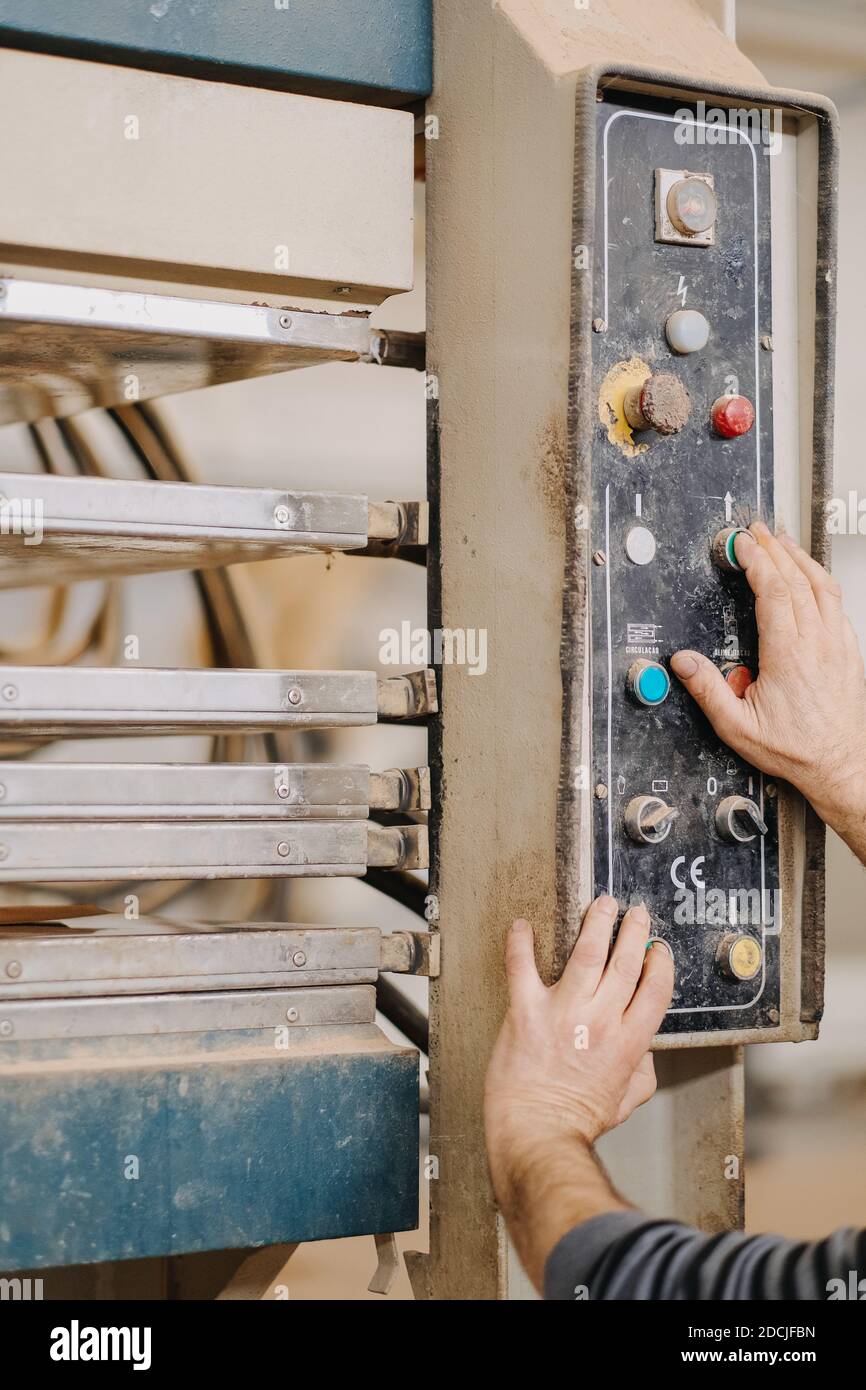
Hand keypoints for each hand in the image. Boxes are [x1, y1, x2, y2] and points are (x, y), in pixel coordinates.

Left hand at [484, 898, 673, 1288]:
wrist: (538, 1134)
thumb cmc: (576, 1123)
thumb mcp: (626, 1101)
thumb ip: (641, 1072)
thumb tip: (644, 1053)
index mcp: (628, 1042)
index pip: (654, 990)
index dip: (658, 964)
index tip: (657, 949)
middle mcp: (600, 1021)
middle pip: (625, 963)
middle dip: (633, 931)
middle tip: (635, 913)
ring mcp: (563, 1012)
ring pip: (586, 953)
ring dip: (596, 923)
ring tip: (601, 905)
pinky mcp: (526, 1011)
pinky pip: (522, 967)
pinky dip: (520, 943)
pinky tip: (521, 925)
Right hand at [671, 522, 865, 838]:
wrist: (841, 764)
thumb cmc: (796, 750)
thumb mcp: (738, 727)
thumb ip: (708, 690)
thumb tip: (683, 662)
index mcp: (789, 655)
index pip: (774, 591)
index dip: (756, 561)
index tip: (743, 544)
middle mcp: (818, 643)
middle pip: (797, 579)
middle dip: (774, 550)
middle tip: (757, 532)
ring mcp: (838, 644)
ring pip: (822, 585)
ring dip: (800, 559)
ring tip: (782, 542)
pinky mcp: (849, 651)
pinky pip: (836, 603)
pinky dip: (820, 580)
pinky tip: (811, 578)